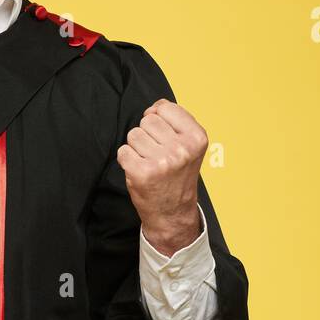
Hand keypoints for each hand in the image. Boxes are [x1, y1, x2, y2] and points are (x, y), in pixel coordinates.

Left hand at [116, 99, 207, 256]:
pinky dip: (127, 160)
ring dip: (137, 148)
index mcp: (197, 138)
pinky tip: (140, 171)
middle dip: (148, 134)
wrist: (172, 212)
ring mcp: (162, 161)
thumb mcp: (189, 144)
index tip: (166, 137)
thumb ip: (175, 120)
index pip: (166, 108)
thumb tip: (154, 107)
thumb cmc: (177, 175)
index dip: (160, 119)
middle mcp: (182, 149)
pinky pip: (123, 151)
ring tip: (150, 163)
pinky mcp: (142, 172)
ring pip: (134, 134)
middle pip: (148, 120)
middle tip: (158, 154)